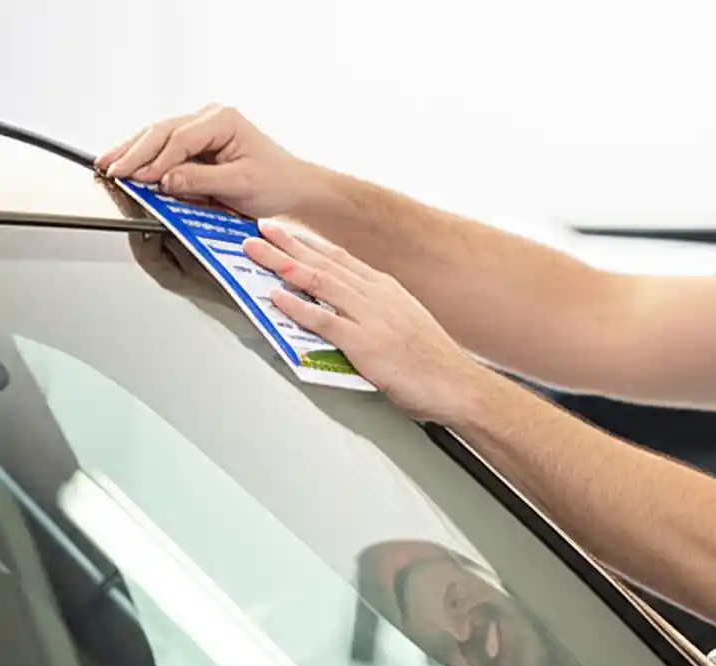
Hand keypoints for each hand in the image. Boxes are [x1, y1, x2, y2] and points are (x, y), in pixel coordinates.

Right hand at [96, 104, 318, 219]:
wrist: (294, 187)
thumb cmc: (276, 183)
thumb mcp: (241, 184)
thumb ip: (201, 180)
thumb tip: (165, 180)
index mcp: (223, 120)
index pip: (180, 139)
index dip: (156, 160)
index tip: (137, 178)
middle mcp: (210, 117)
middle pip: (162, 132)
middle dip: (134, 152)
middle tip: (110, 170)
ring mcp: (202, 127)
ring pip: (158, 136)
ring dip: (132, 151)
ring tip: (107, 164)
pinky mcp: (198, 142)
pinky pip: (165, 146)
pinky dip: (145, 156)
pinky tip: (125, 163)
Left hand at [243, 222, 488, 423]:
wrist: (457, 384)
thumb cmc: (434, 362)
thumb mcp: (407, 323)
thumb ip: (377, 312)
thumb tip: (350, 311)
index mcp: (387, 290)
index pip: (341, 257)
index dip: (310, 243)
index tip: (287, 232)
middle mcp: (377, 296)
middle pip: (325, 262)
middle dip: (288, 244)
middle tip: (261, 231)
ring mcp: (371, 318)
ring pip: (319, 282)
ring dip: (283, 265)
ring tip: (257, 253)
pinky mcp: (365, 343)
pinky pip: (322, 320)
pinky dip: (296, 307)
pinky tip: (276, 297)